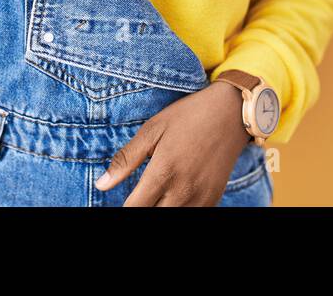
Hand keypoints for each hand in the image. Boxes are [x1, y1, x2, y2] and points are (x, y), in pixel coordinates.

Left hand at [94, 75, 250, 205]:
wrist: (231, 113)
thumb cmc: (187, 117)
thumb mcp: (152, 130)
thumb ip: (126, 159)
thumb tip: (101, 185)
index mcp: (163, 172)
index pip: (134, 209)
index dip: (125, 208)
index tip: (123, 201)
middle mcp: (183, 190)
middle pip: (152, 217)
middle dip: (142, 207)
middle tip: (139, 196)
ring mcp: (201, 197)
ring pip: (172, 218)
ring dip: (160, 208)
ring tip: (155, 194)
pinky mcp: (213, 199)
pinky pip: (192, 215)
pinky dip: (178, 208)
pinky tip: (172, 195)